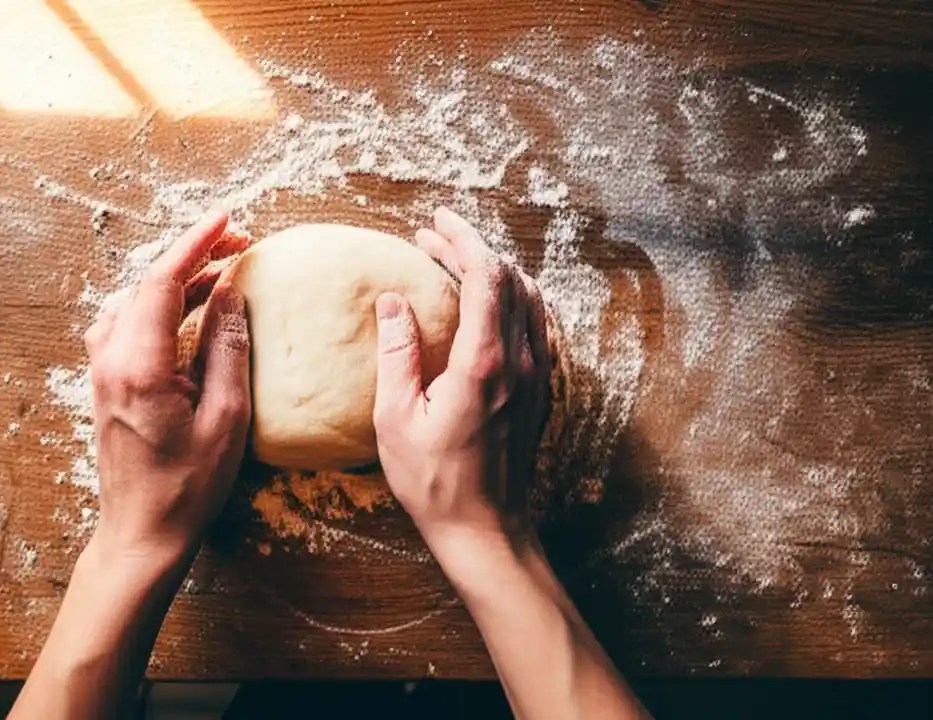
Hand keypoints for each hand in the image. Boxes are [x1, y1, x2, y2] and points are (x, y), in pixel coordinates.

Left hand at [83, 212, 251, 566]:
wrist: (141, 533)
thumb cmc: (188, 486)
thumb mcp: (226, 417)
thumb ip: (226, 348)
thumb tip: (230, 293)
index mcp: (139, 365)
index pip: (163, 281)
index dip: (196, 242)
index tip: (227, 219)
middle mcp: (110, 359)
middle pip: (148, 284)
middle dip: (193, 256)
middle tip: (239, 244)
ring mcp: (101, 370)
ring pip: (136, 301)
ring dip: (177, 280)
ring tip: (221, 273)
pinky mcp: (104, 382)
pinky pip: (128, 324)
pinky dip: (160, 305)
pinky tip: (188, 309)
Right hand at [372, 207, 549, 554]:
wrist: (486, 530)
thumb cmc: (435, 482)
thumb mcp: (397, 419)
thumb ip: (397, 354)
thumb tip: (393, 301)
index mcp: (483, 363)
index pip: (485, 275)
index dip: (461, 239)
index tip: (435, 222)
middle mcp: (519, 362)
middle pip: (507, 278)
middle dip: (470, 248)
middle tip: (432, 238)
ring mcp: (536, 376)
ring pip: (527, 298)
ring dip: (493, 270)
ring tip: (456, 262)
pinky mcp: (539, 391)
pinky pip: (535, 325)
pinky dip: (512, 298)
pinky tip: (490, 302)